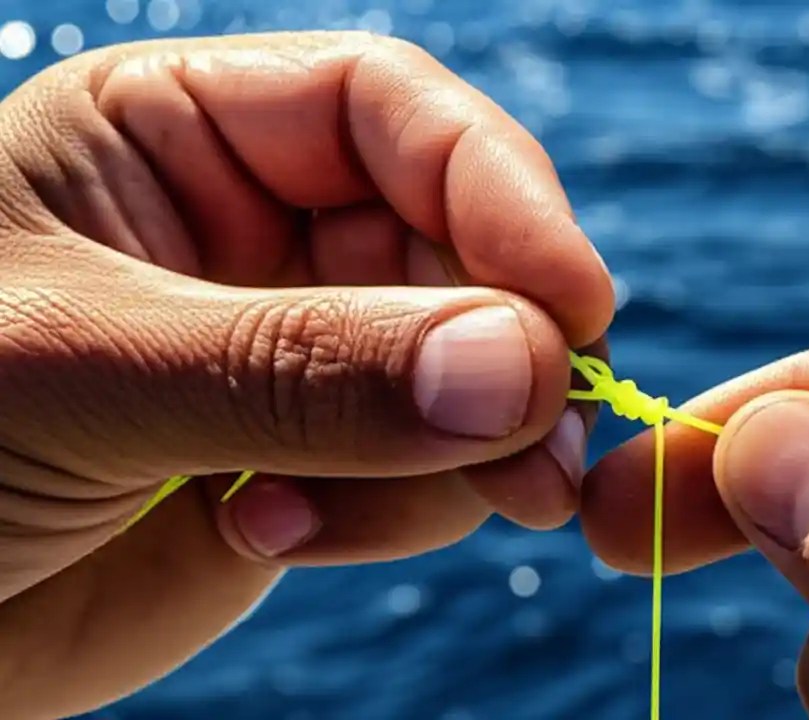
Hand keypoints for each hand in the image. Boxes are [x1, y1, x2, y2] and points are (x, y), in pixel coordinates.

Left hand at [0, 32, 611, 717]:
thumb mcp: (72, 369)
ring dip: (453, 453)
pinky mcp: (304, 472)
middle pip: (453, 250)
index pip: (390, 113)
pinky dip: (393, 517)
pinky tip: (267, 538)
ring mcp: (288, 362)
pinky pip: (419, 479)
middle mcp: (253, 238)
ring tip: (347, 518)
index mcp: (179, 135)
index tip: (576, 303)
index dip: (498, 189)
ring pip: (460, 377)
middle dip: (504, 348)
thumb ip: (298, 367)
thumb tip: (523, 369)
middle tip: (548, 454)